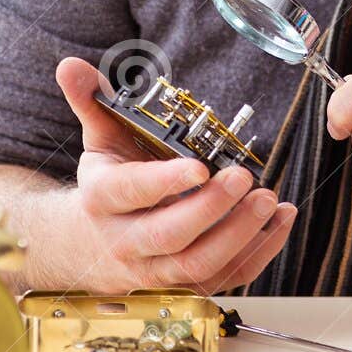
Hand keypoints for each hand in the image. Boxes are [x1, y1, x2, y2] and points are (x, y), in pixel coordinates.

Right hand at [54, 57, 295, 293]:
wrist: (92, 242)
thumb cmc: (108, 183)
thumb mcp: (98, 139)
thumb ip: (92, 101)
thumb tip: (71, 67)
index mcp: (103, 198)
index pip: (133, 193)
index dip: (166, 181)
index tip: (200, 167)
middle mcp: (126, 241)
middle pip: (169, 236)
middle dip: (212, 209)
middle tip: (244, 178)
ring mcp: (155, 269)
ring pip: (198, 266)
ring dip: (239, 236)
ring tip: (267, 200)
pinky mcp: (185, 283)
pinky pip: (225, 278)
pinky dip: (258, 254)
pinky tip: (280, 221)